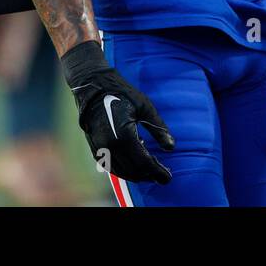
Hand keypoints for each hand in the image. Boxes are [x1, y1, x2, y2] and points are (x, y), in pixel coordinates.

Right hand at [60, 40, 173, 183]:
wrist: (94, 87)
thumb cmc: (122, 94)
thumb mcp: (145, 108)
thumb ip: (159, 128)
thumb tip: (171, 147)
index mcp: (123, 136)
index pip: (143, 162)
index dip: (157, 172)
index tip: (168, 178)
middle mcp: (110, 146)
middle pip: (133, 170)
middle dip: (149, 175)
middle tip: (162, 175)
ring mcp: (100, 148)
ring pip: (121, 171)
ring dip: (137, 175)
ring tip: (150, 172)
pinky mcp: (95, 148)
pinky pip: (111, 166)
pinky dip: (124, 170)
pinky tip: (134, 165)